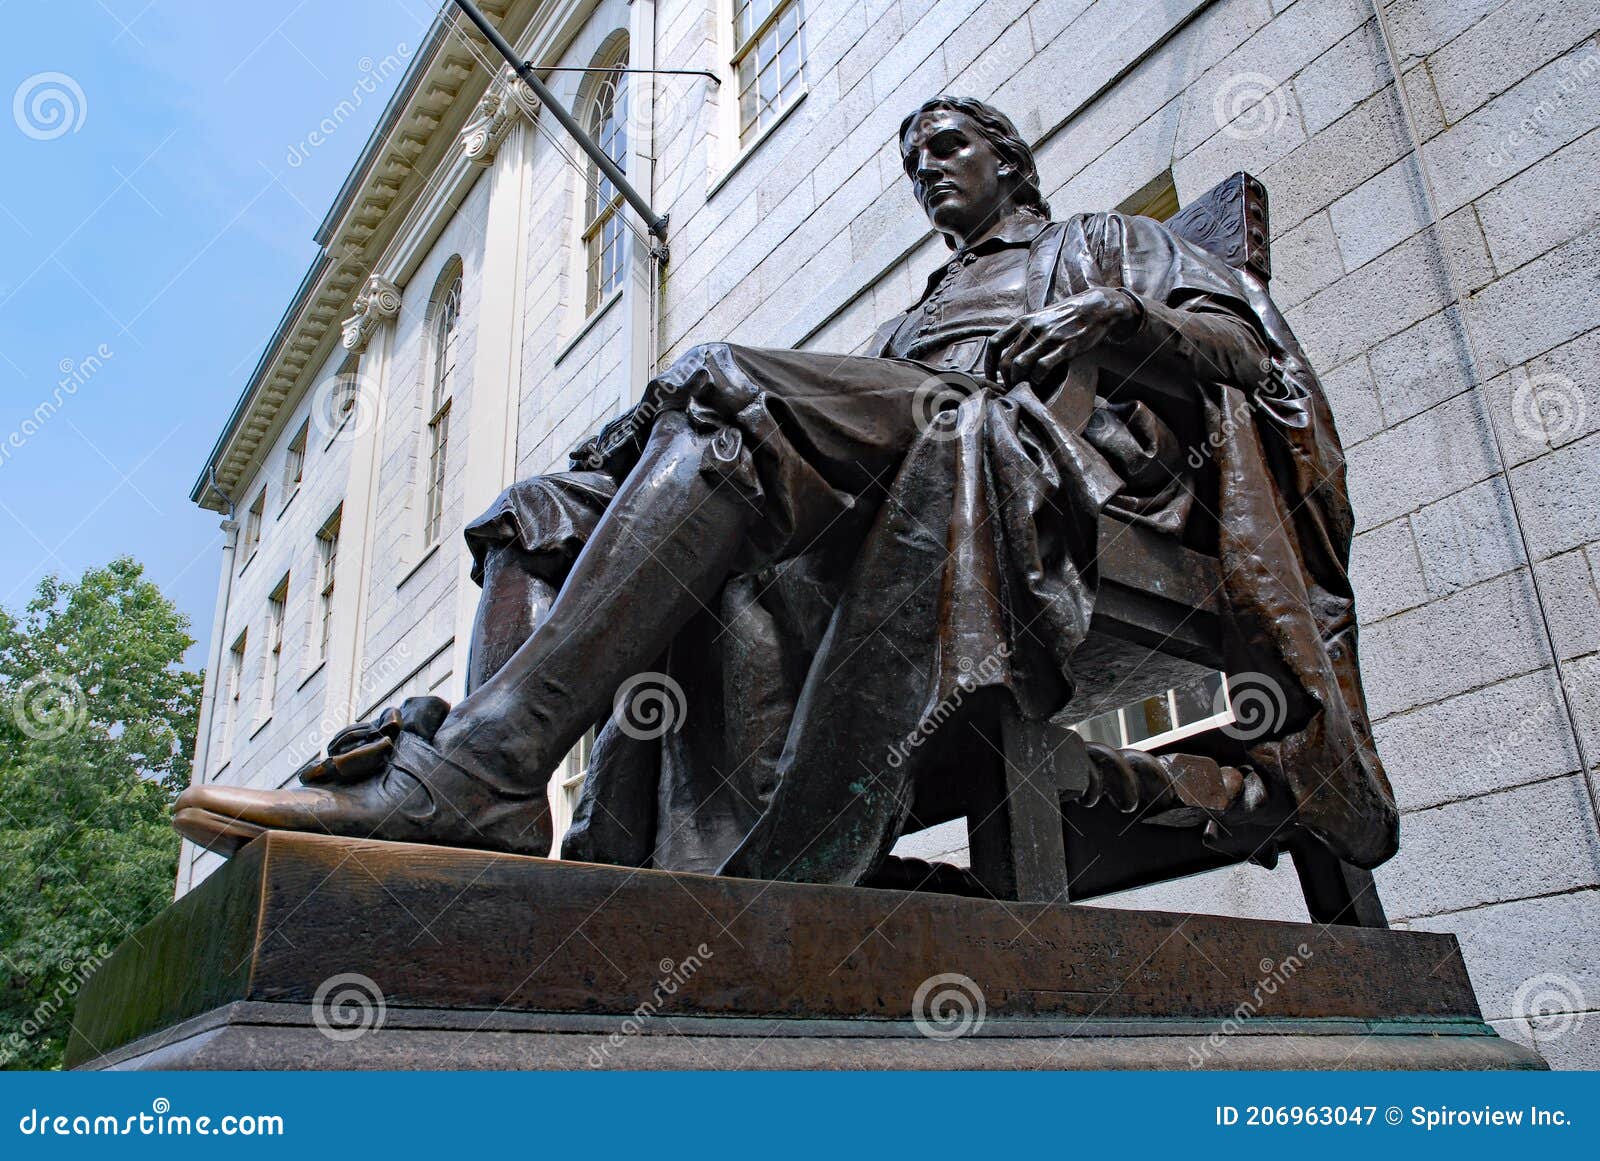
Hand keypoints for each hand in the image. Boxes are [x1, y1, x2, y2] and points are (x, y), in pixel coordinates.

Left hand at [987, 288, 1141, 389]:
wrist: (1096, 308)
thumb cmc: (1066, 316)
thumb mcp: (1040, 317)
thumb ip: (1024, 332)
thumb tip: (1009, 352)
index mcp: (1023, 321)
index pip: (995, 344)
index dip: (990, 365)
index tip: (992, 378)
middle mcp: (1032, 328)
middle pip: (1006, 360)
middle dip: (1006, 379)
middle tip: (1012, 387)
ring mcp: (1048, 337)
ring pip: (1020, 365)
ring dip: (1019, 381)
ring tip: (1023, 388)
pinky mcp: (1065, 347)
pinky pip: (1042, 367)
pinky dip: (1037, 379)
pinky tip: (1039, 382)